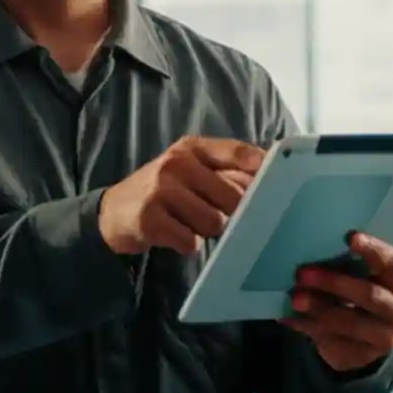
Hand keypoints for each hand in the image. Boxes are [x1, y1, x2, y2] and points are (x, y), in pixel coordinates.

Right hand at [99, 136, 264, 255]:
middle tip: (214, 214)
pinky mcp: (150, 219)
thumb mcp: (189, 172)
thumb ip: (225, 173)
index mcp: (191, 148)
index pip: (236, 152)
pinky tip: (173, 235)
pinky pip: (189, 241)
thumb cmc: (162, 192)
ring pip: (213, 222)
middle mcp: (177, 164)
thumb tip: (270, 179)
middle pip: (232, 196)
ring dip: (205, 231)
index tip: (280, 181)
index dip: (262, 167)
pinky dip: (186, 244)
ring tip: (188, 223)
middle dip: (229, 213)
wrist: (112, 213)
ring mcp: (161, 190)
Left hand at [281, 232, 392, 372]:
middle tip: (302, 273)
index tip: (350, 237)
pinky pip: (334, 342)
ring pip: (350, 322)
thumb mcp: (360, 273)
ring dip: (319, 309)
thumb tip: (308, 248)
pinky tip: (292, 318)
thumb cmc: (362, 287)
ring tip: (295, 299)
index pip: (391, 263)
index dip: (372, 250)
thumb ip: (345, 262)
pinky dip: (310, 328)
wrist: (369, 334)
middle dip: (334, 283)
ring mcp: (385, 338)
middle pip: (370, 295)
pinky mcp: (363, 356)